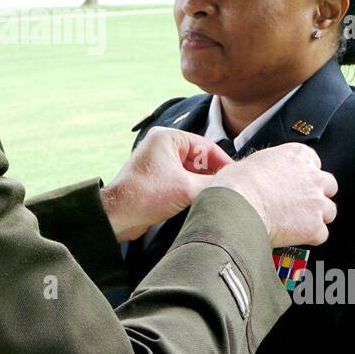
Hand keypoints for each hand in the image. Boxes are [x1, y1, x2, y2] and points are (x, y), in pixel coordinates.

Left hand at [101, 127, 234, 241]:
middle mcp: (162, 147)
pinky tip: (203, 201)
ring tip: (219, 197)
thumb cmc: (146, 195)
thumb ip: (213, 184)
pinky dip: (193, 190)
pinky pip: (182, 181)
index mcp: (168, 138)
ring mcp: (158, 163)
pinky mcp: (156, 180)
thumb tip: (233, 186)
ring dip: (203, 184)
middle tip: (230, 189)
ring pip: (191, 171)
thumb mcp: (187, 189)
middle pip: (200, 158)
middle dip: (214, 174)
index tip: (238, 177)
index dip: (224, 162)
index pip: (206, 146)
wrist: (116, 216)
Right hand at [209, 143, 337, 247]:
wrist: (236, 207)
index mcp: (296, 155)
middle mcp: (312, 176)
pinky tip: (292, 237)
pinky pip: (321, 234)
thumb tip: (255, 176)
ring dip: (315, 217)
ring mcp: (316, 202)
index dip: (303, 174)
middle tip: (298, 204)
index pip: (313, 161)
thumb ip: (264, 168)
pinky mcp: (314, 226)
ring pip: (329, 211)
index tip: (294, 182)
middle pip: (328, 185)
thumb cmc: (235, 184)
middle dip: (316, 195)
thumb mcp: (248, 164)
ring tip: (295, 224)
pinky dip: (308, 238)